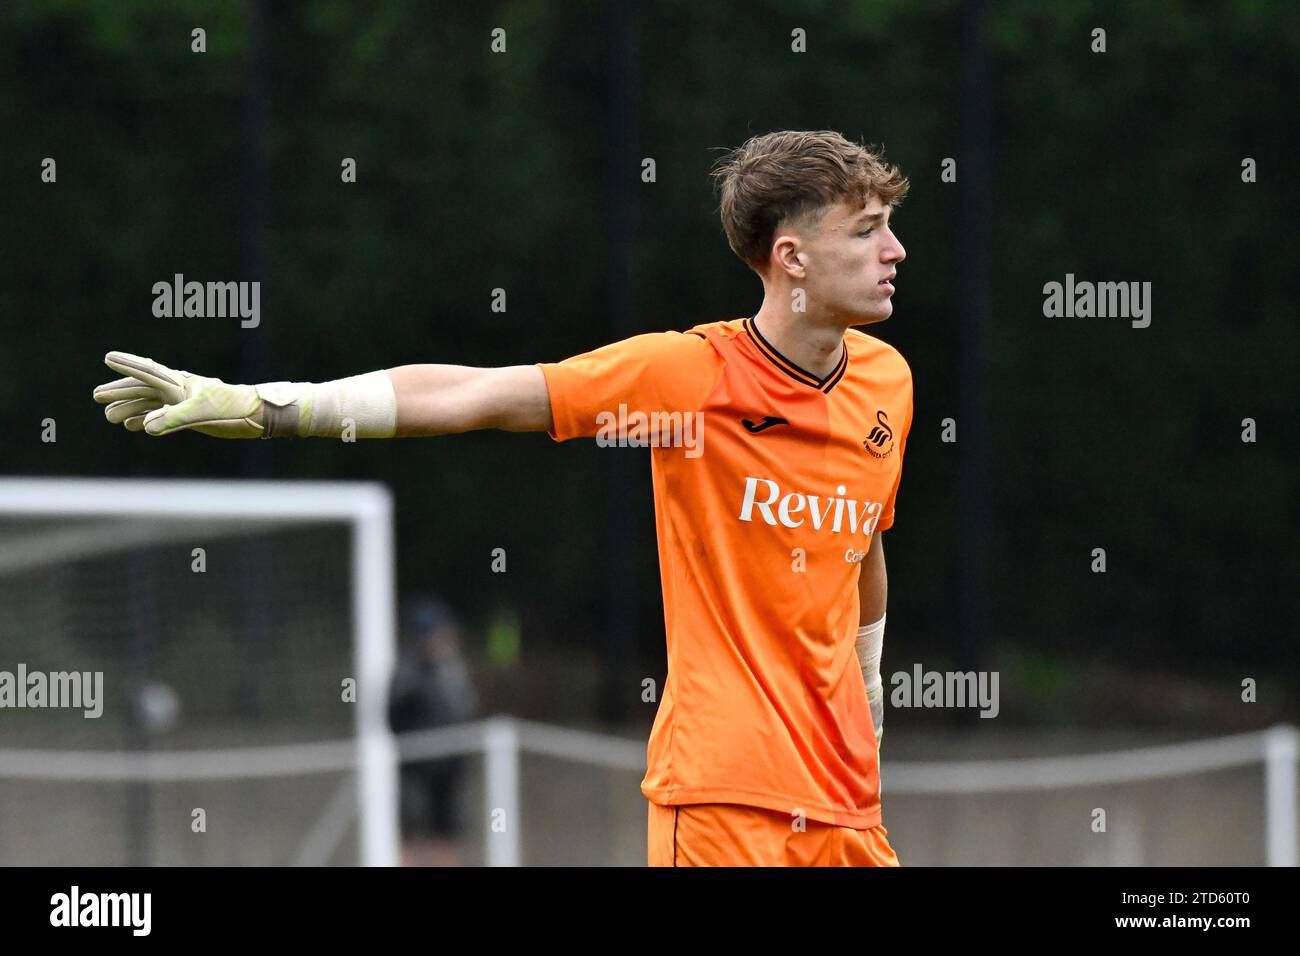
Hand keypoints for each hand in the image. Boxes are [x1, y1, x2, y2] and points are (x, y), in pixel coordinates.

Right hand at [93, 351, 265, 437]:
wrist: (259, 415)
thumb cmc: (234, 408)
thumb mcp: (204, 412)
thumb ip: (176, 418)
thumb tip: (148, 427)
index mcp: (181, 383)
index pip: (149, 372)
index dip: (128, 365)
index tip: (108, 356)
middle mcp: (180, 390)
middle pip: (143, 388)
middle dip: (120, 391)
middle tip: (97, 396)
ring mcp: (184, 403)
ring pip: (150, 403)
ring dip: (130, 409)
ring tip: (109, 417)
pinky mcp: (191, 416)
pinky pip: (162, 416)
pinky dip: (146, 419)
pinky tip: (134, 426)